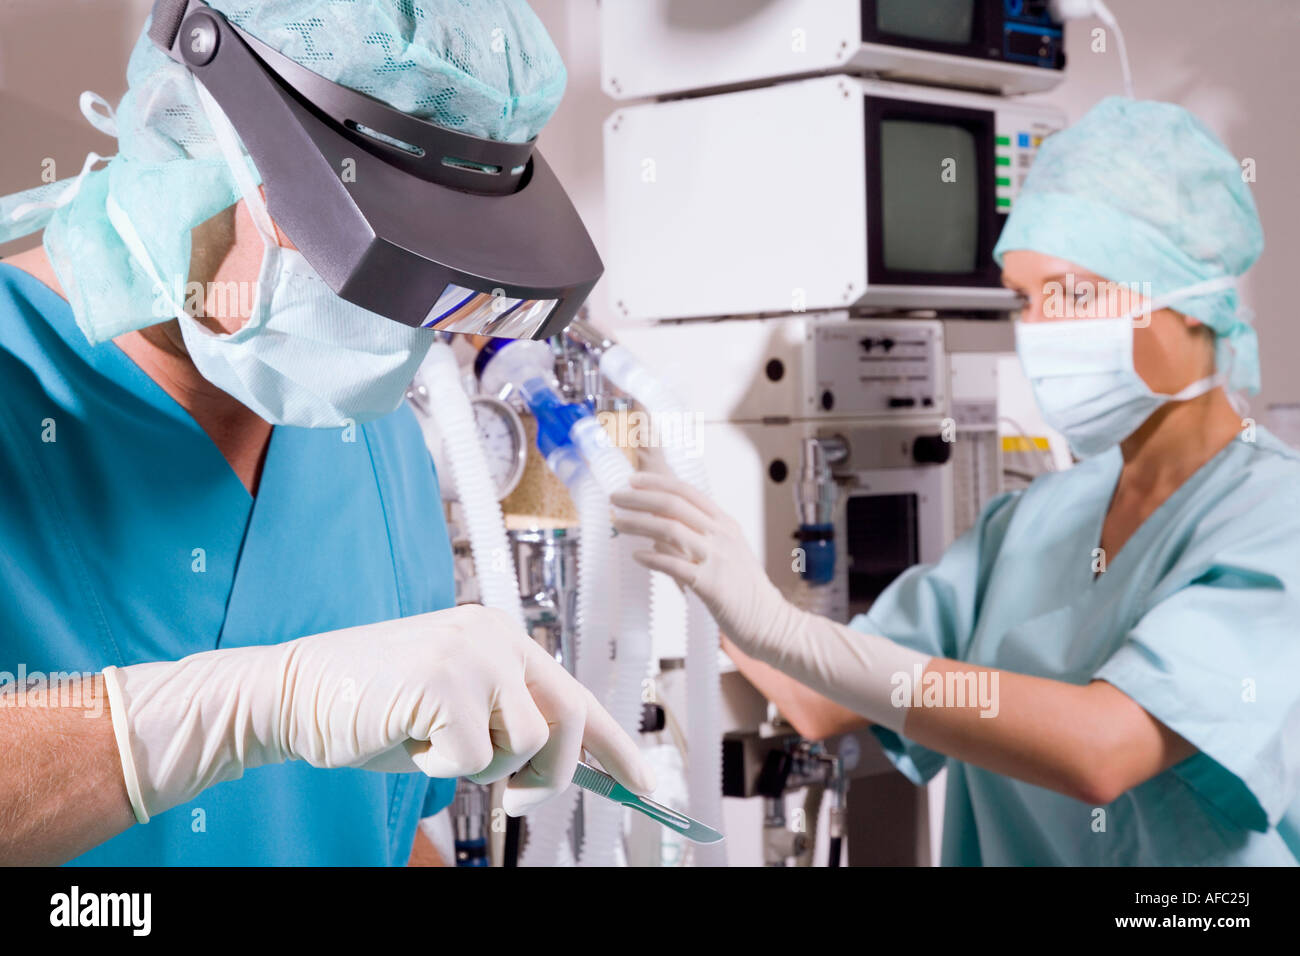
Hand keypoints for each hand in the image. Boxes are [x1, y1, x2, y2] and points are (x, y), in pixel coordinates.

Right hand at [104, 604, 654, 821]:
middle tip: (514, 792)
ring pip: (525, 745)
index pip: (576, 694)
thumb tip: (566, 766)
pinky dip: (441, 768)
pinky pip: (475, 760)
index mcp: (501, 637)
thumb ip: (508, 723)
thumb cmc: (374, 706)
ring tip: (433, 743)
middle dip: (549, 774)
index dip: (615, 745)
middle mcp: (495, 635)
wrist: (294, 693)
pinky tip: (408, 739)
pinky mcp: (446, 683)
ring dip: (481, 767)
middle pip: (567, 722)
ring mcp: (472, 654)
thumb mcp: (456, 711)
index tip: (647, 784)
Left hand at [611, 472, 928, 733]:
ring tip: (618, 523)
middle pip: (674, 505)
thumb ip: (698, 539)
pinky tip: (636, 557)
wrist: (771, 622)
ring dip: (638, 524)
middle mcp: (721, 536)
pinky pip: (674, 566)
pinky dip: (652, 559)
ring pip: (670, 530)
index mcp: (726, 524)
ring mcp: (717, 559)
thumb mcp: (727, 553)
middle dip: (640, 498)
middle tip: (615, 498)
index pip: (688, 492)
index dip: (657, 482)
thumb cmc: (745, 591)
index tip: (633, 480)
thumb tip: (658, 532)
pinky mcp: (711, 585)